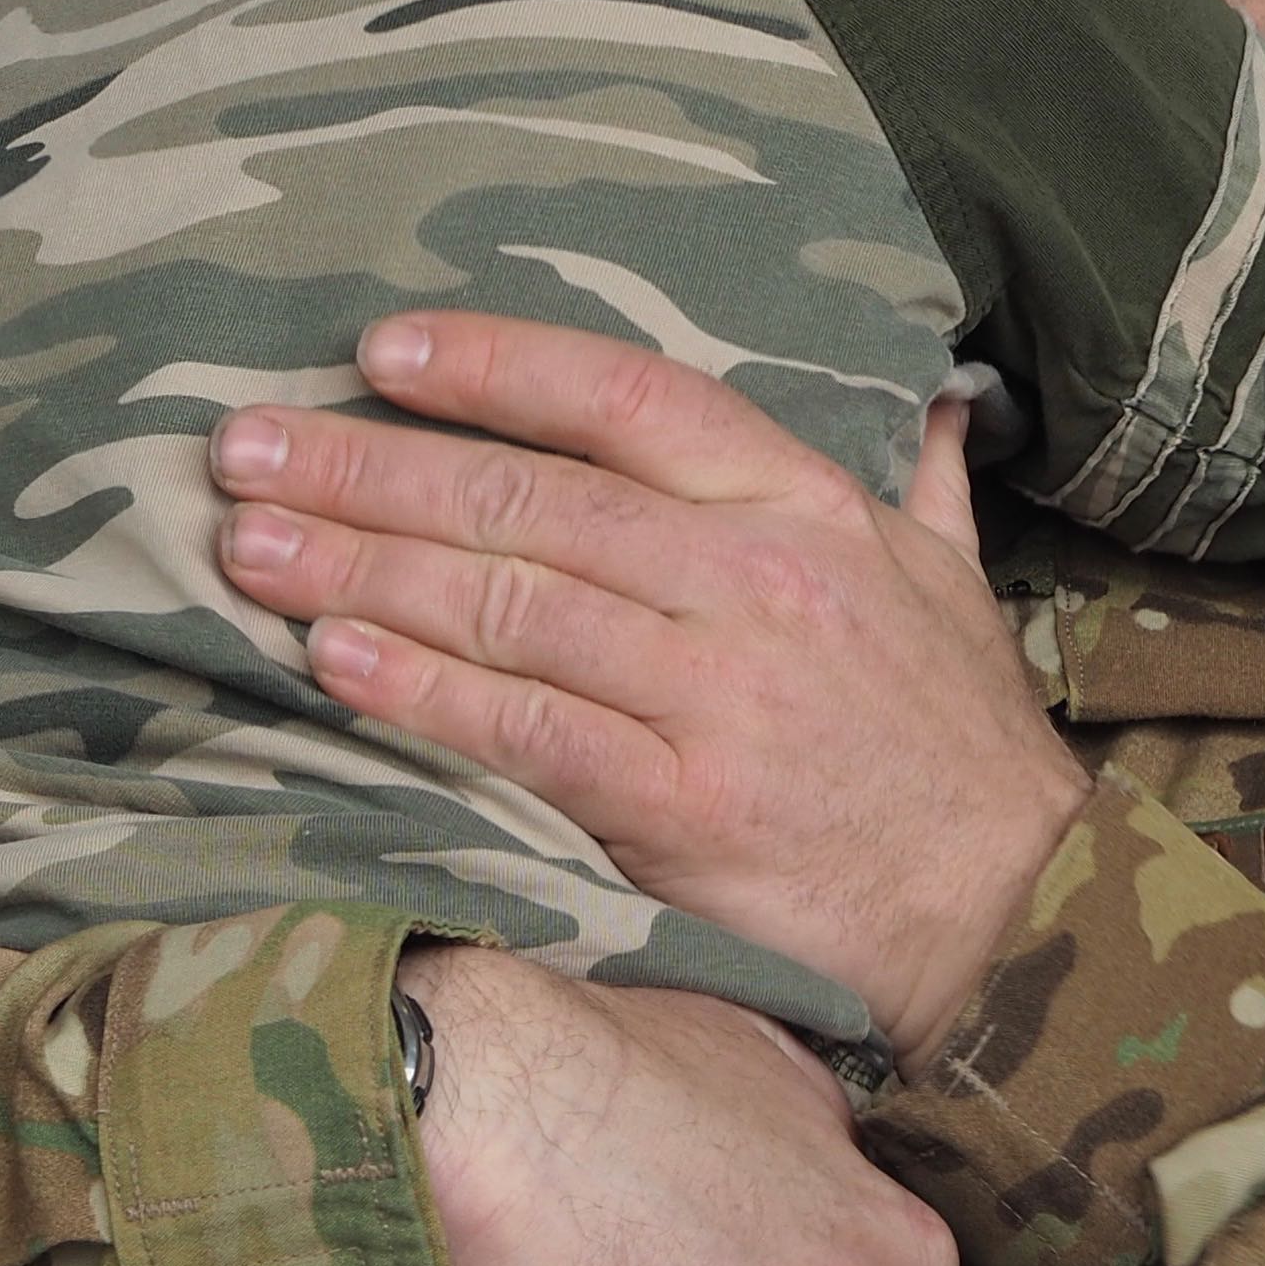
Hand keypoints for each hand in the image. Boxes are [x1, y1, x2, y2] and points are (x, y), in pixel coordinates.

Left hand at [213, 314, 1089, 1068]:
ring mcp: (715, 695)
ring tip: (248, 545)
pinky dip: (422, 694)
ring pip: (507, 607)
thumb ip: (927, 482)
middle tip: (245, 448)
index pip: (625, 397)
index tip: (379, 353)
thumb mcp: (957, 582)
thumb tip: (939, 398)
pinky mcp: (680, 809)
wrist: (1019, 912)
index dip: (493, 367)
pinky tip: (335, 664)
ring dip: (359, 572)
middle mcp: (752, 580)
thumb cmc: (963, 742)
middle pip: (530, 500)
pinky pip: (525, 733)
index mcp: (807, 503)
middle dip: (368, 468)